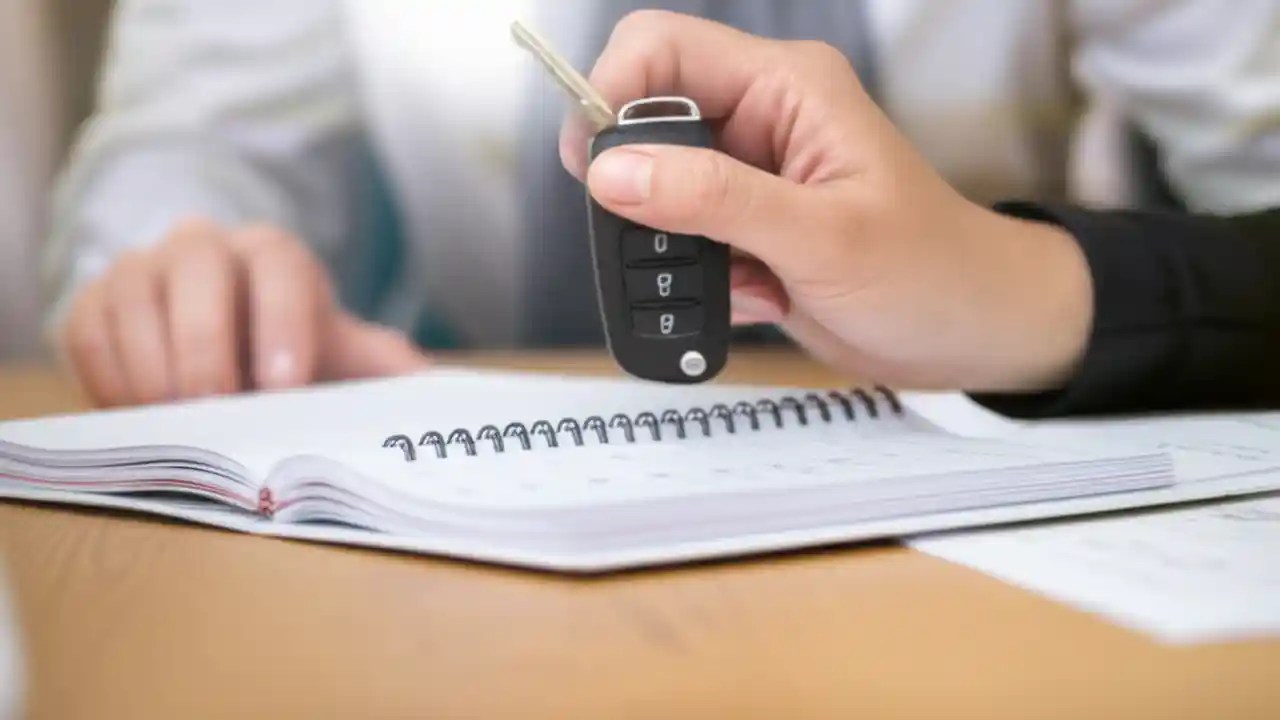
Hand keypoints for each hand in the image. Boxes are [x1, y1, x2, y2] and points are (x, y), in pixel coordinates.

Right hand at [58, 218, 428, 406]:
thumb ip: (393, 376)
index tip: (286, 384)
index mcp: (276, 256)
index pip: (282, 268)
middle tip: (215, 411)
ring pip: (135, 296)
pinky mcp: (95, 304)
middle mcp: (206, 248)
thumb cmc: (293, 353)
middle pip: (199, 271)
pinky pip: (89, 328)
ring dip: (154, 366)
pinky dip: (110, 376)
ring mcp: (144, 270)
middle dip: (207, 345)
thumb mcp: (346, 359)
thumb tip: (451, 402)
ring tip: (176, 426)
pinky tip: (139, 418)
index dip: (284, 321)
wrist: (220, 337)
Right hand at [561, 11, 1093, 391]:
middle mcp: (761, 121)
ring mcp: (750, 179)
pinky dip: (704, 282)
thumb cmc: (932, 271)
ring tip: (736, 278)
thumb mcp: (821, 236)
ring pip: (656, 192)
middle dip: (642, 191)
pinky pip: (682, 243)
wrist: (972, 335)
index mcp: (787, 87)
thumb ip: (714, 199)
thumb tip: (615, 173)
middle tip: (667, 242)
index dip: (612, 95)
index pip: (662, 49)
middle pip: (645, 123)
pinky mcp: (746, 230)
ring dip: (675, 247)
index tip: (598, 168)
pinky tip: (761, 295)